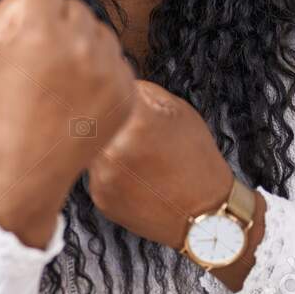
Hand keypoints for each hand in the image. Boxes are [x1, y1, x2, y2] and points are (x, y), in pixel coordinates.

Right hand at [0, 0, 136, 244]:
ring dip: (84, 47)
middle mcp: (79, 46)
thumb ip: (7, 10)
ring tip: (62, 80)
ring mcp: (107, 70)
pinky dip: (101, 74)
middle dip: (60, 28)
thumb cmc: (2, 105)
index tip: (28, 41)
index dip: (33, 16)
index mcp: (39, 32)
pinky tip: (79, 96)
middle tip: (44, 62)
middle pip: (76, 9)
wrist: (27, 164)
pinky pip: (117, 62)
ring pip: (101, 33)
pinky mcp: (125, 91)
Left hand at [85, 80, 234, 249]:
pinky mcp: (100, 197)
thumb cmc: (196, 158)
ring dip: (103, 146)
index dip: (105, 91)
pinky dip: (107, 172)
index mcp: (135, 120)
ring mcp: (103, 176)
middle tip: (126, 129)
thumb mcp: (178, 111)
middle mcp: (114, 148)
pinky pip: (93, 173)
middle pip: (90, 120)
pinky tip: (133, 177)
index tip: (107, 92)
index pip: (101, 91)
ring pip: (89, 147)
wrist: (205, 214)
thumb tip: (112, 79)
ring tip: (135, 156)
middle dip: (101, 119)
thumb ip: (141, 91)